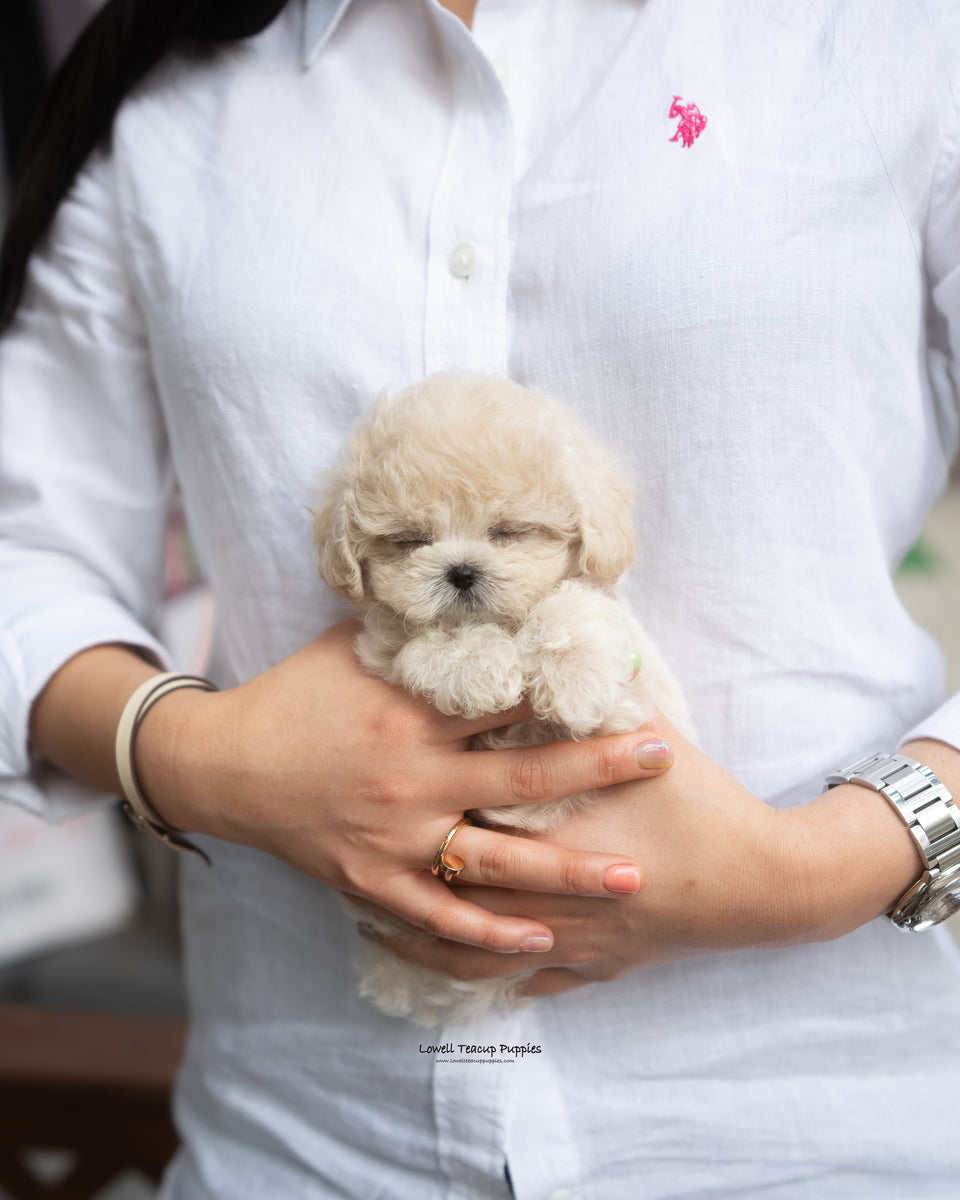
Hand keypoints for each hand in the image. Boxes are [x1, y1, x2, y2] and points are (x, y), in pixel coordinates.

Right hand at [133, 619, 675, 953]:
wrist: (222, 765)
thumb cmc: (293, 695)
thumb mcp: (352, 646)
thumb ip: (414, 626)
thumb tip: (471, 588)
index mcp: (411, 715)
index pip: (506, 701)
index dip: (567, 690)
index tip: (621, 682)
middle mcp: (413, 779)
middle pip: (523, 780)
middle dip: (597, 769)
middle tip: (659, 760)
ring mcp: (395, 838)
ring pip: (497, 862)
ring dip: (567, 871)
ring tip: (632, 876)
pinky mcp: (372, 881)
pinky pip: (439, 915)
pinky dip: (488, 932)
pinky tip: (540, 941)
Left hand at [367, 718, 924, 995]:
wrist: (766, 885)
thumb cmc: (705, 805)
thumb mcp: (651, 738)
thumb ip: (599, 697)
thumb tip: (564, 647)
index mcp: (546, 824)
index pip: (461, 802)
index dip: (413, 781)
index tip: (363, 759)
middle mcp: (541, 887)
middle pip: (446, 873)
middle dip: (390, 856)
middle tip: (334, 834)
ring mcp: (562, 937)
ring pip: (464, 942)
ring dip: (411, 927)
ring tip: (359, 910)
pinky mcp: (586, 966)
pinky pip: (511, 978)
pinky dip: (469, 970)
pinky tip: (439, 963)